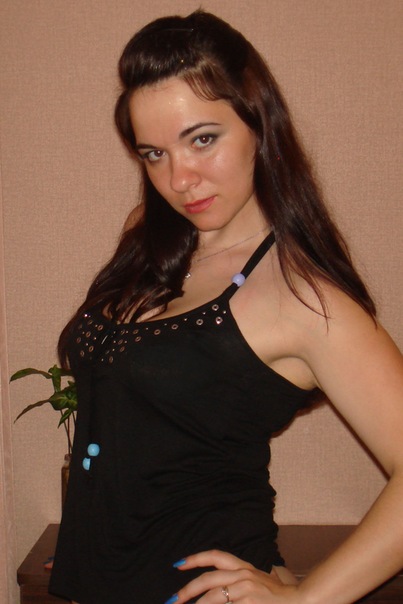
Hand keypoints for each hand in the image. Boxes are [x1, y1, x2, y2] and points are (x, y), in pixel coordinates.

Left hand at [168, 549, 301, 602]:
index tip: (178, 564)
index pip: (216, 556)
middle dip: (187, 590)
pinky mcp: (249, 602)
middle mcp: (243, 574)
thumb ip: (237, 584)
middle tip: (174, 600)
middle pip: (208, 579)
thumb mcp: (257, 584)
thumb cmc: (278, 597)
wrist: (301, 601)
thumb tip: (213, 592)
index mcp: (244, 567)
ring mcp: (246, 589)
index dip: (195, 558)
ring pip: (213, 596)